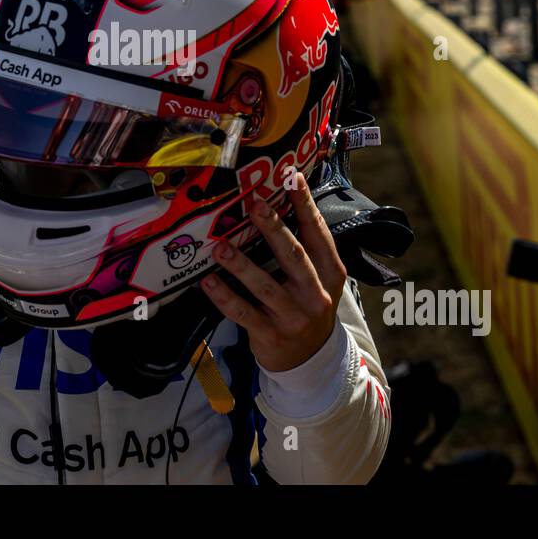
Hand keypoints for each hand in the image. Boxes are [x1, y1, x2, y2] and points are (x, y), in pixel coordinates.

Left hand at [200, 181, 345, 372]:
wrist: (310, 360)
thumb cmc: (307, 306)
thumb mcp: (319, 280)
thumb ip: (305, 250)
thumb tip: (277, 203)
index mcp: (330, 274)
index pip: (318, 234)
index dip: (305, 205)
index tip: (293, 178)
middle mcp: (315, 294)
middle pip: (294, 256)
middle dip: (274, 229)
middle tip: (255, 206)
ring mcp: (294, 317)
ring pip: (265, 286)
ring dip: (241, 265)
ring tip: (220, 247)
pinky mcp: (271, 335)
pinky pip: (243, 313)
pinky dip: (224, 297)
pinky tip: (208, 282)